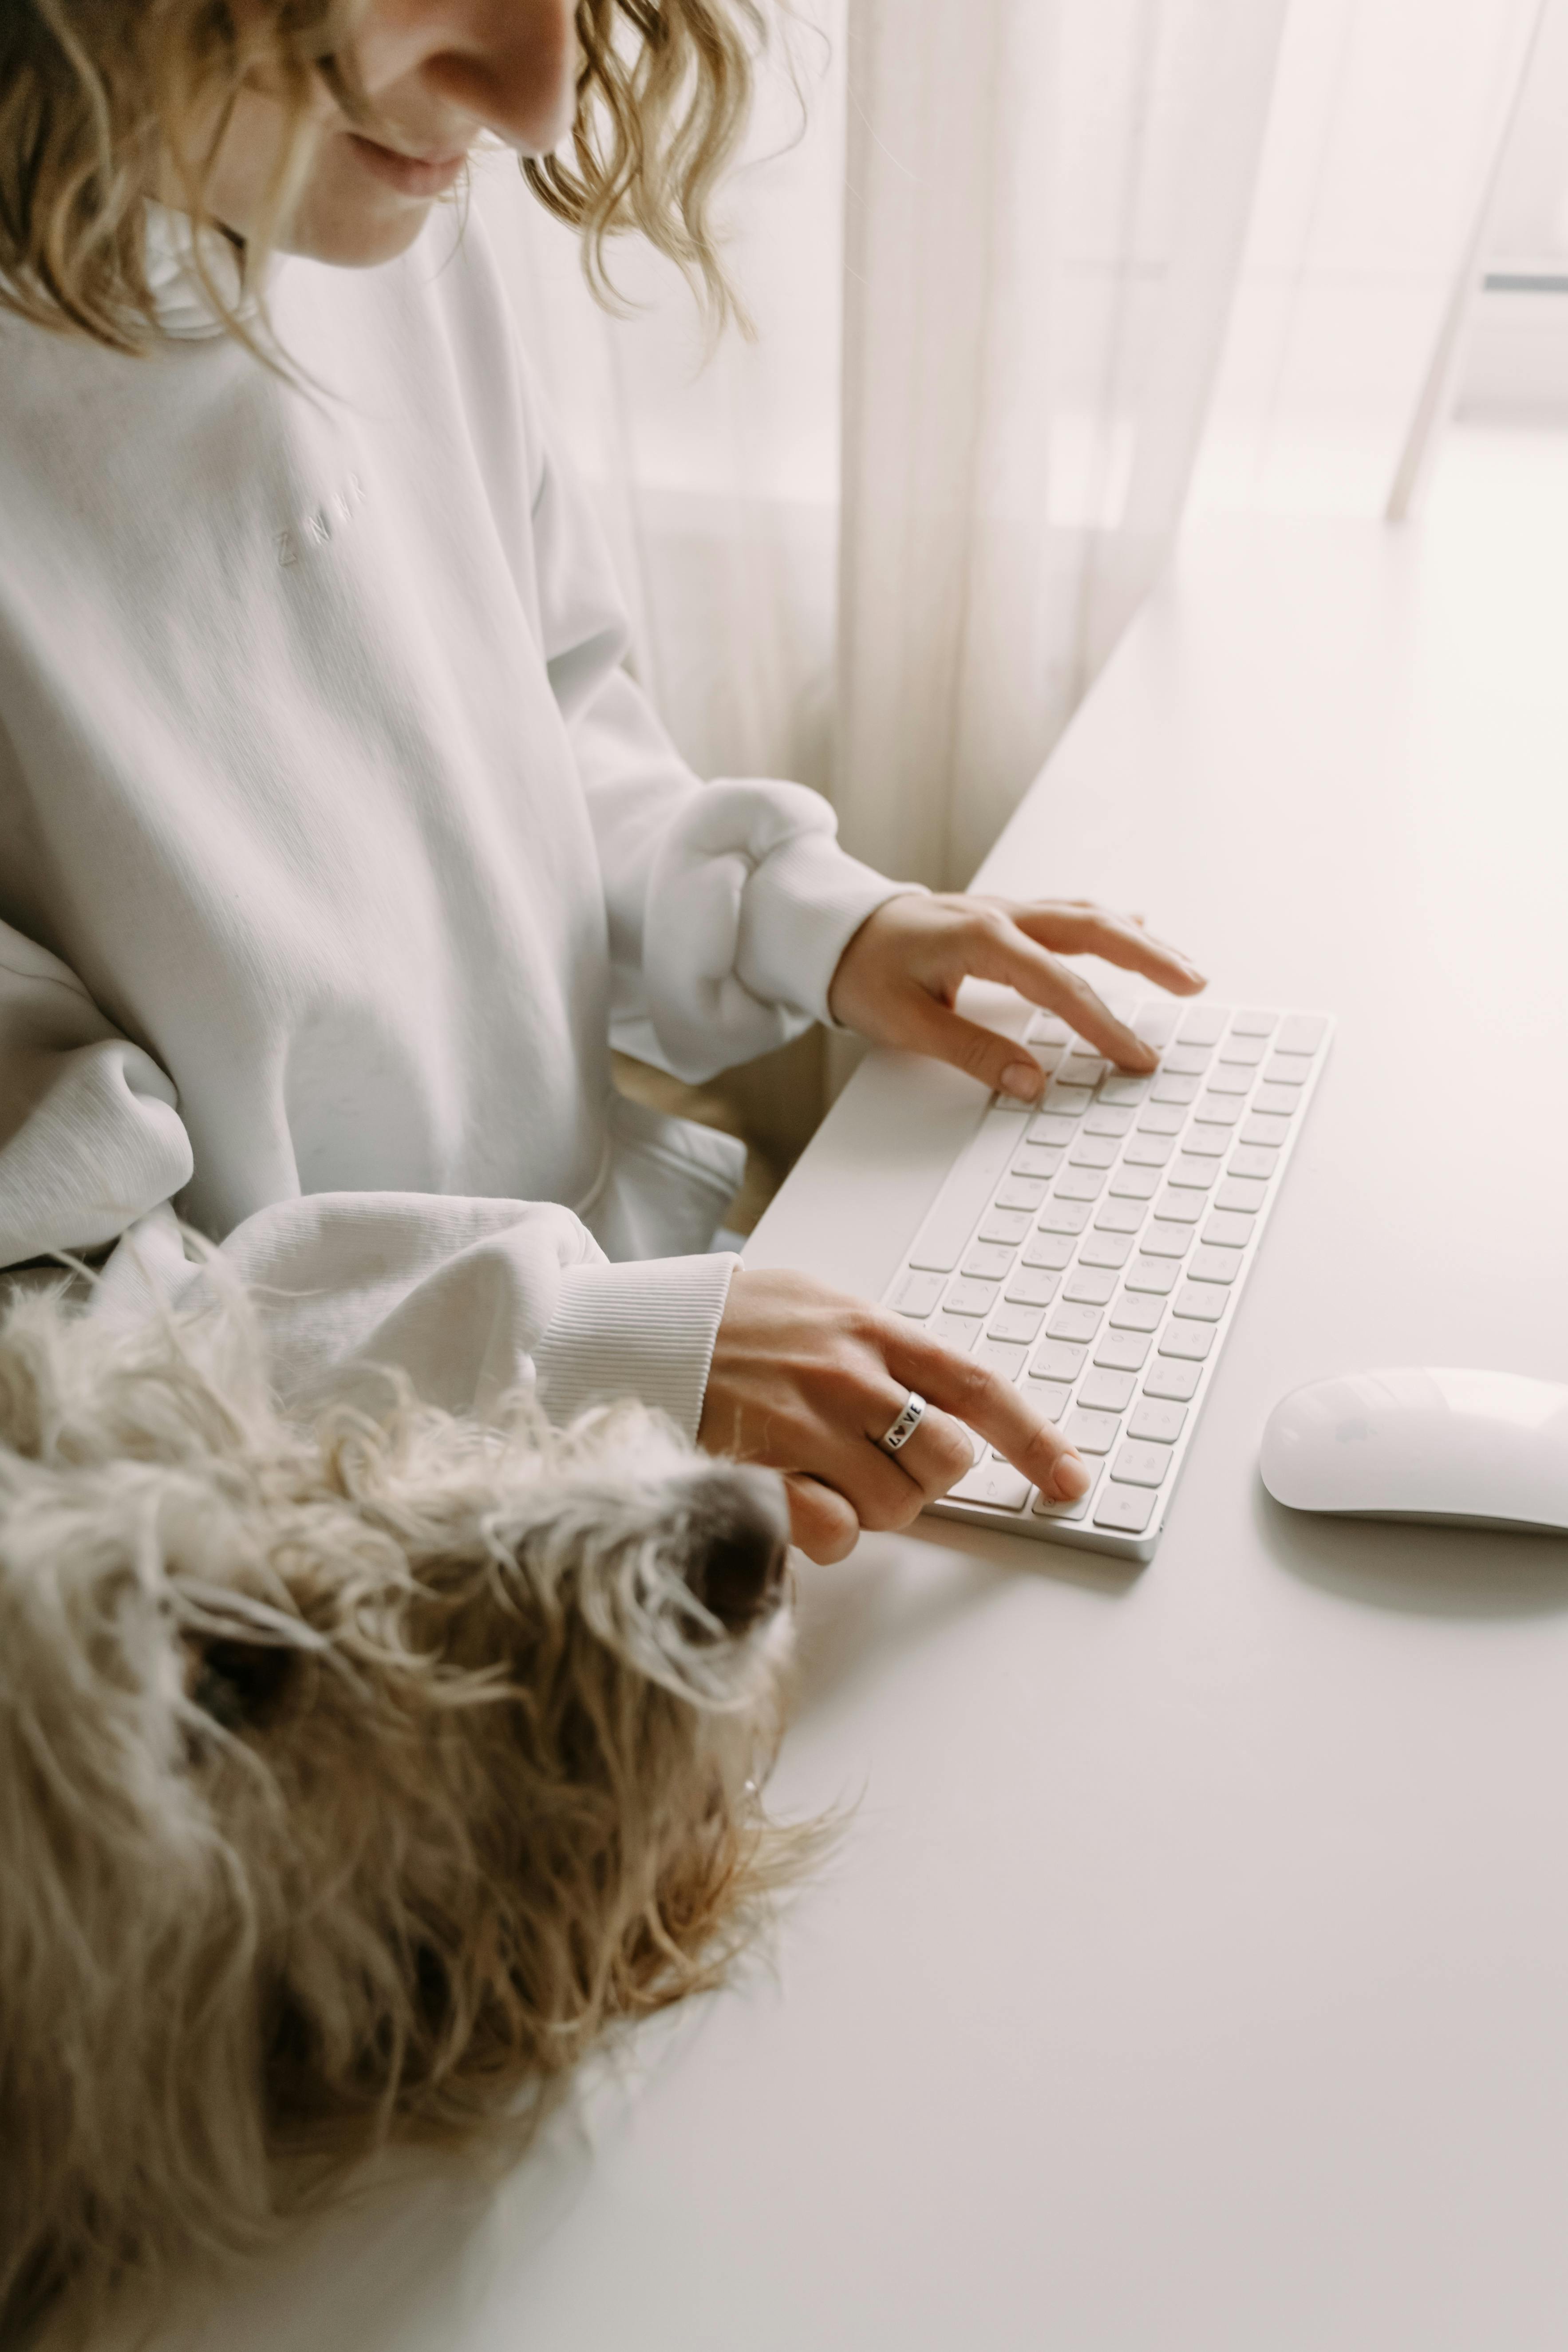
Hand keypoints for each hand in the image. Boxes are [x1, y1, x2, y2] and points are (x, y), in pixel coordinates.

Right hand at [698, 1267, 1089, 1563]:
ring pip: (895, 1505)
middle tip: (879, 1467)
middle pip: (946, 1459)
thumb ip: (881, 1350)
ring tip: (822, 1476)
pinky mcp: (760, 1469)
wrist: (633, 1332)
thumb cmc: (730, 1326)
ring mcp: (803, 1422)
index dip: (1036, 1439)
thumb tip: (945, 1398)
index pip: (978, 1386)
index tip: (1072, 1480)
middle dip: (926, 1480)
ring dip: (871, 1509)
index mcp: (871, 1330)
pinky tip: (797, 1505)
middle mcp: (848, 1374)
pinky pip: (833, 1532)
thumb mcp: (818, 1308)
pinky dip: (828, 1534)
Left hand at [828, 894, 1206, 1099]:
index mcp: (980, 939)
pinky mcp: (1003, 915)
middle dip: (1148, 959)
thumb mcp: (903, 1022)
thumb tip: (1030, 1084)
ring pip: (1087, 918)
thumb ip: (970, 1052)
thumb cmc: (860, 971)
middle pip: (1092, 932)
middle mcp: (1002, 915)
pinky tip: (1135, 927)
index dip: (1103, 1024)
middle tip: (1195, 986)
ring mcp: (1005, 910)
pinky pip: (1067, 914)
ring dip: (1139, 940)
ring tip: (1184, 969)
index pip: (1059, 986)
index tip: (1137, 1057)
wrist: (829, 929)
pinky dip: (1106, 922)